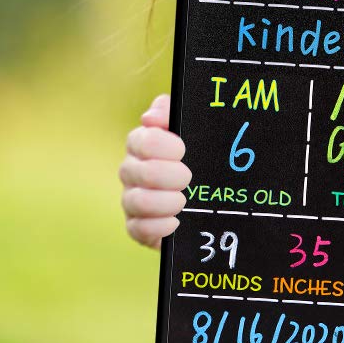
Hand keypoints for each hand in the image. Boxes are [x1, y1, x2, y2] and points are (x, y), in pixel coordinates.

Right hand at [119, 93, 190, 249]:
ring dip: (163, 202)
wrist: (211, 191)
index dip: (160, 145)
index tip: (181, 150)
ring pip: (134, 201)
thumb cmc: (200, 154)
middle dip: (166, 175)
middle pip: (136, 171)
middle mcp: (132, 170)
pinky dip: (158, 227)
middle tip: (187, 177)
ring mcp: (132, 199)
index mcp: (143, 143)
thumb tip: (150, 116)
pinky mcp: (138, 227)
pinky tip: (176, 222)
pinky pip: (137, 230)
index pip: (139, 139)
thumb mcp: (193, 129)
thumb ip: (172, 112)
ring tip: (183, 201)